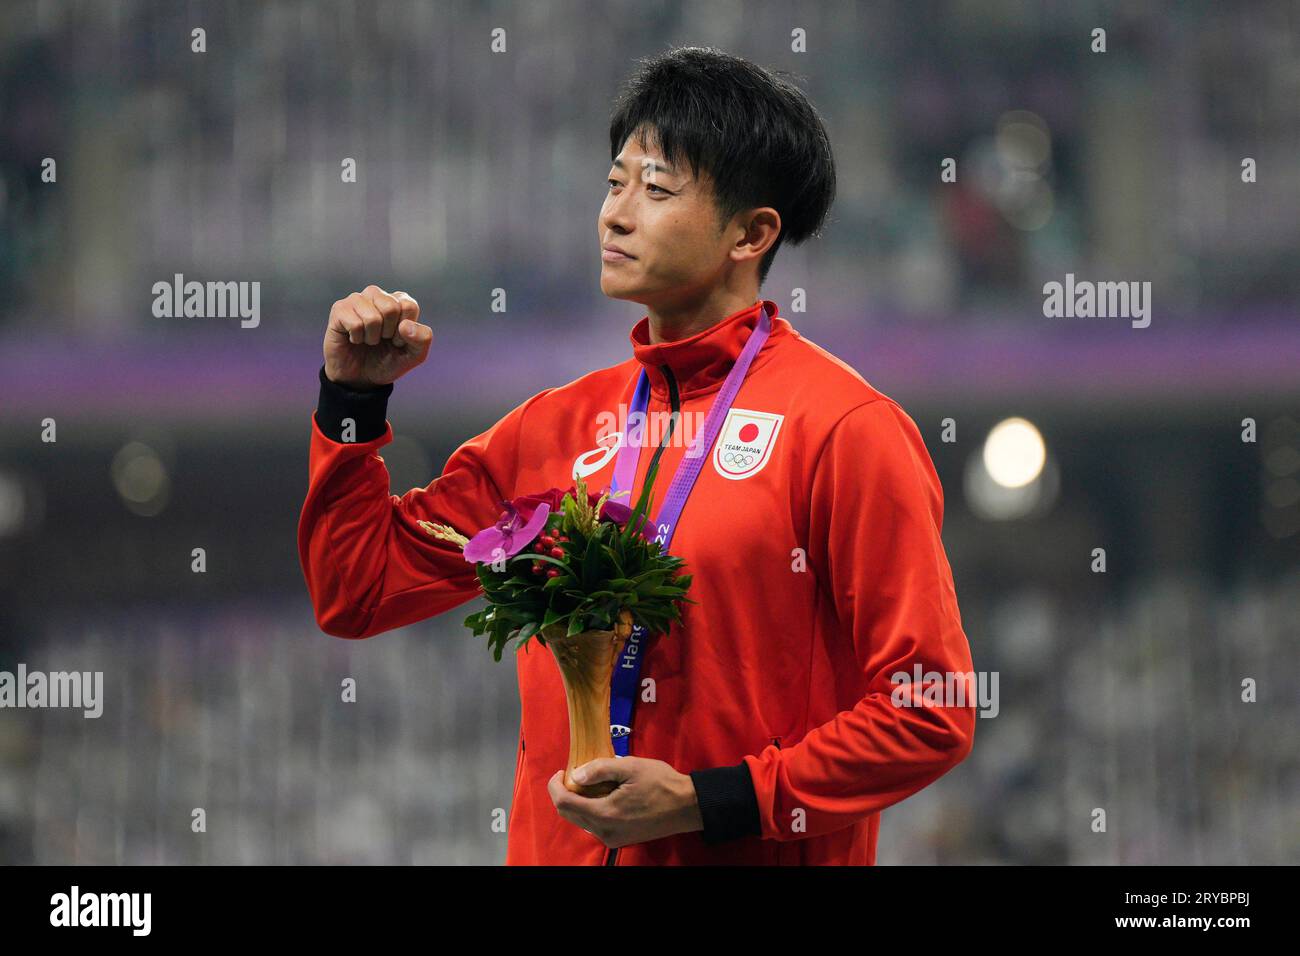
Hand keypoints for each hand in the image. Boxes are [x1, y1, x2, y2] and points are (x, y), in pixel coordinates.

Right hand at [323, 285, 431, 389]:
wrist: (361, 378)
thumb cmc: (388, 361)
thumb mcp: (415, 355)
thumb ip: (423, 339)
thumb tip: (405, 325)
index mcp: (398, 300)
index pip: (409, 306)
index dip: (405, 332)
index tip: (397, 340)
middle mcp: (377, 295)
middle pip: (391, 308)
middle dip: (388, 333)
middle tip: (381, 340)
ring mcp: (357, 300)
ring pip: (373, 317)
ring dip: (372, 337)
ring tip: (368, 340)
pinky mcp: (339, 310)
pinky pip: (355, 324)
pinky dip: (357, 339)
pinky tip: (354, 339)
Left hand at [547, 757, 703, 848]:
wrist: (687, 806)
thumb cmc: (661, 783)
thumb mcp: (630, 766)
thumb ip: (600, 769)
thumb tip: (576, 774)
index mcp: (605, 814)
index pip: (564, 804)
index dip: (556, 786)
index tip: (561, 770)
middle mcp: (605, 832)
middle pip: (569, 814)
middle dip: (565, 793)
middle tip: (574, 773)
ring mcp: (612, 839)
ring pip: (581, 820)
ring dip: (578, 801)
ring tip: (591, 781)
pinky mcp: (620, 839)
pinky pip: (595, 824)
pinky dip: (591, 808)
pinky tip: (603, 793)